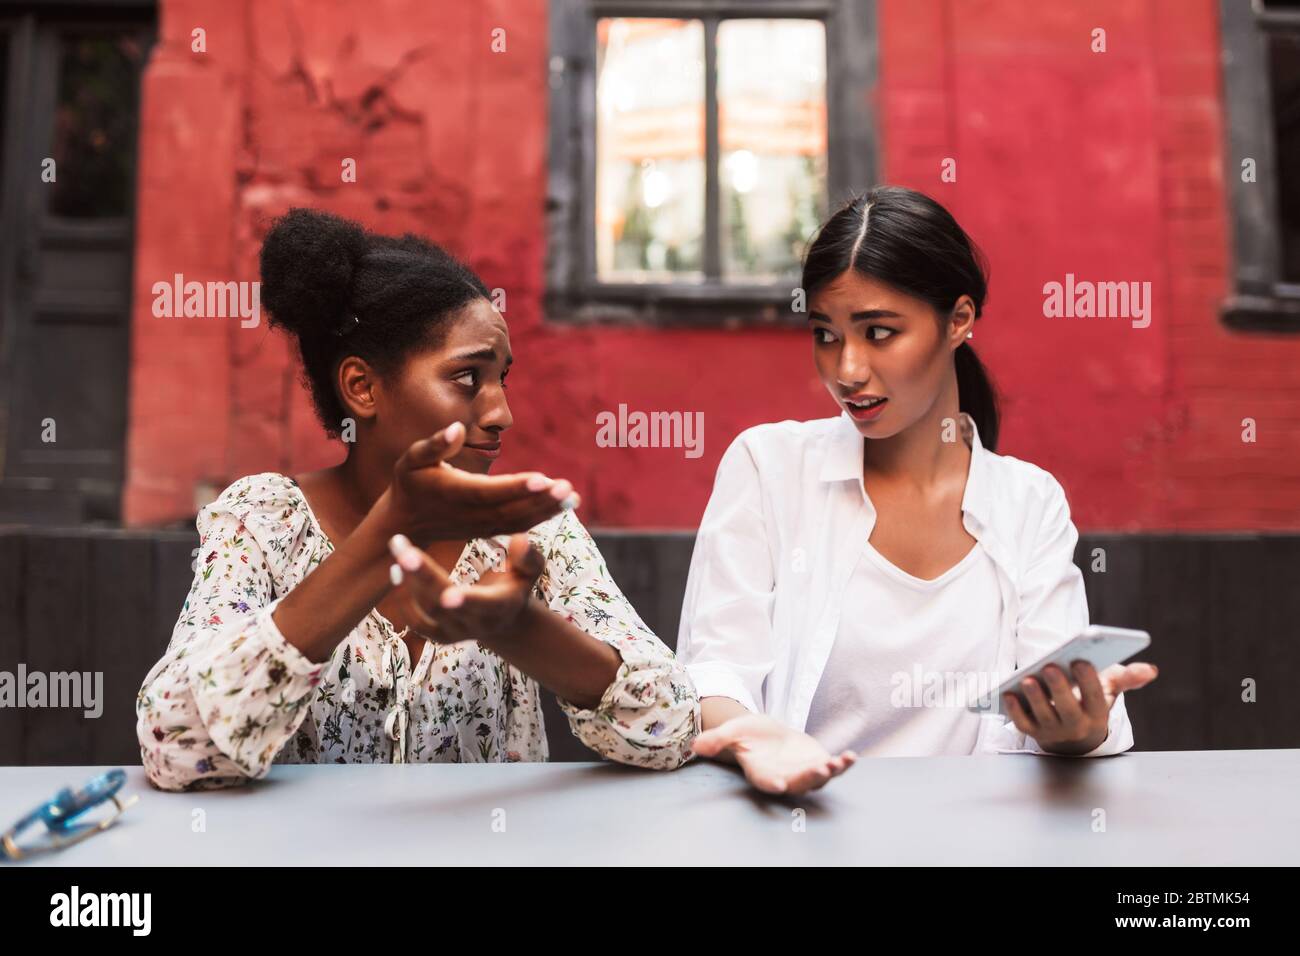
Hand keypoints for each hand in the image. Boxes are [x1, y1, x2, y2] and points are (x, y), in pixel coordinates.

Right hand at [384, 422, 579, 545]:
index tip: (542, 479)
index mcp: (453, 493)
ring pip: (518, 520)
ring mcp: (480, 525)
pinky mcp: (487, 529)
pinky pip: (517, 525)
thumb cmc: (410, 482)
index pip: (488, 491)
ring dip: (546, 510)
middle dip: (541, 500)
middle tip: (568, 490)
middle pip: (511, 509)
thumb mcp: (412, 459)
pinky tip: (562, 505)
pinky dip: (540, 516)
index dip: (515, 487)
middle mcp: (470, 513)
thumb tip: (456, 428)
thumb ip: (434, 445)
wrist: (404, 522)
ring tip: (572, 497)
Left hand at [387, 532, 544, 648]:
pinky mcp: (439, 636)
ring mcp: (455, 633)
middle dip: (421, 577)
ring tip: (397, 547)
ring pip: (425, 610)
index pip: (483, 606)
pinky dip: (403, 598)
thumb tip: (519, 539)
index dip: (467, 601)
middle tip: (403, 549)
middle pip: (442, 605)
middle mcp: (475, 624)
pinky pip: (415, 621)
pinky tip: (396, 572)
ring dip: (407, 581)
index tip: (449, 594)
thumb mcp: (531, 570)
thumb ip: (528, 557)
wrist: (504, 621)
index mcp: (500, 607)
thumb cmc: (517, 585)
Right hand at [692, 713, 856, 794]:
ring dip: (830, 773)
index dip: (772, 782)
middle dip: (809, 778)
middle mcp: (784, 776)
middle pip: (798, 782)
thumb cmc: (746, 734)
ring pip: (818, 779)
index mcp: (761, 771)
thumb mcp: (730, 732)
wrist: (765, 733)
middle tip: (819, 770)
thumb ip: (716, 741)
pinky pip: (833, 767)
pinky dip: (842, 764)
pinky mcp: (818, 762)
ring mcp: (803, 771)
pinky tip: (851, 756)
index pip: (766, 781)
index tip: (779, 784)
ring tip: (839, 762)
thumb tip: (695, 746)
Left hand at [1002, 660, 1158, 754]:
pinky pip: (1023, 723)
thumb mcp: (1110, 690)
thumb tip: (1150, 670)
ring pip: (1043, 717)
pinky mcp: (1034, 732)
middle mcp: (1076, 726)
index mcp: (1097, 713)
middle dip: (1059, 689)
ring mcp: (1053, 731)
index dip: (1089, 681)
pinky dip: (1014, 710)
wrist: (1073, 735)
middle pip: (1067, 710)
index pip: (1095, 698)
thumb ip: (1127, 678)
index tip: (1082, 660)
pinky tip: (1006, 692)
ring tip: (1027, 678)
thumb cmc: (1090, 702)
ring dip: (1034, 699)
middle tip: (1050, 667)